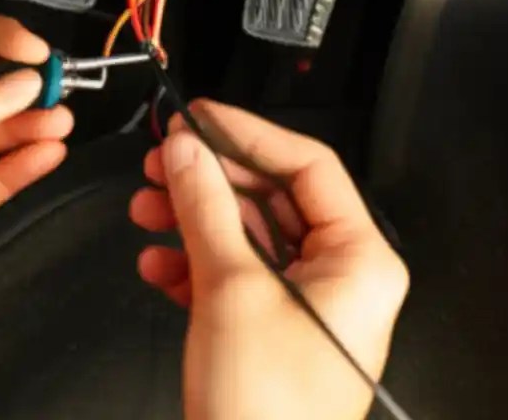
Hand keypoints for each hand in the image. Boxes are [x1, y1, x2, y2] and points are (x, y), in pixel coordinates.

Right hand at [129, 101, 408, 419]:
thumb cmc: (268, 411)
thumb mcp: (230, 289)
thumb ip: (204, 208)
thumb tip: (188, 152)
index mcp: (362, 261)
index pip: (310, 168)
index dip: (248, 135)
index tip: (201, 117)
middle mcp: (344, 280)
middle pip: (273, 201)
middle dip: (210, 181)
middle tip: (163, 159)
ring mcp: (308, 309)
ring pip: (247, 239)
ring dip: (192, 221)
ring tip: (145, 208)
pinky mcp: (273, 335)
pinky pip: (235, 280)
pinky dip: (193, 266)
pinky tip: (157, 261)